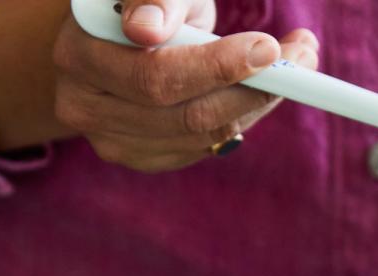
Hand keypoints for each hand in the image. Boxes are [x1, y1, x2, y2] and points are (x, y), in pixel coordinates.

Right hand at [52, 0, 317, 170]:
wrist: (117, 36)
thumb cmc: (146, 2)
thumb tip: (147, 29)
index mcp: (77, 52)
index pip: (155, 75)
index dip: (217, 66)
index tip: (268, 49)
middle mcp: (82, 105)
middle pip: (184, 115)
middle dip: (250, 89)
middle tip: (299, 60)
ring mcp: (109, 140)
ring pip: (201, 136)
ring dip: (257, 104)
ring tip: (294, 68)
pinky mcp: (138, 158)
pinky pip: (202, 148)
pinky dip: (241, 120)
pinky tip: (258, 91)